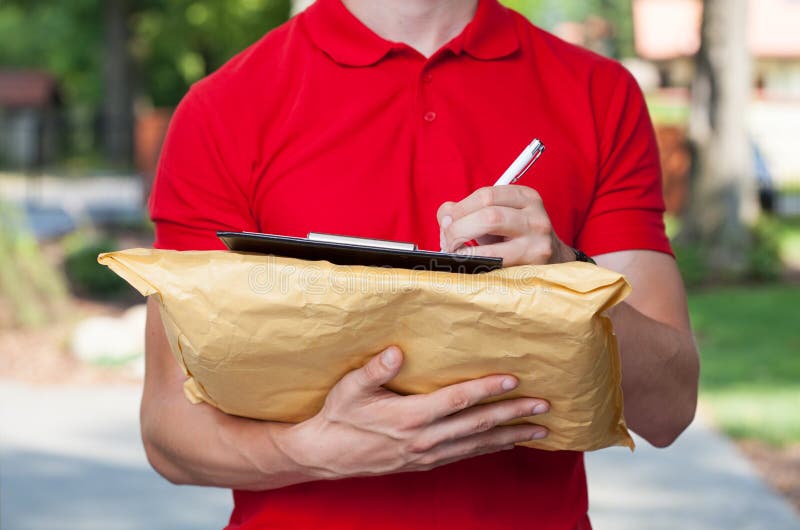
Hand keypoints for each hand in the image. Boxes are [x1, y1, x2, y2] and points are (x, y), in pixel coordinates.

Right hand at [274, 347, 548, 478]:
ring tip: (539, 430)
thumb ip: (375, 370)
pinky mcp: (426, 463)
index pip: (457, 400)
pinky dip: (490, 449)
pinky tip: (507, 443)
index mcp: (409, 417)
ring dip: (510, 436)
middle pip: (478, 424)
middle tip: (543, 406)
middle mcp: (424, 439)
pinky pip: (466, 455)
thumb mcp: (350, 389)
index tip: (512, 380)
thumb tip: (397, 352)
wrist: (327, 455)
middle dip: (513, 414)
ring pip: (478, 444)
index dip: (486, 389)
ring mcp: (427, 454)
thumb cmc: (339, 417)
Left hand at [437, 186, 572, 265]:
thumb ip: (468, 211)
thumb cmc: (515, 239)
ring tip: (454, 252)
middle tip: (447, 241)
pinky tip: (467, 263)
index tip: (446, 222)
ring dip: (462, 243)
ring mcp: (537, 237)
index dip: (460, 209)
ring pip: (491, 227)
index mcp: (525, 197)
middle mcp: (534, 214)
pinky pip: (495, 258)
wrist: (553, 263)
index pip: (486, 195)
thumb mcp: (497, 218)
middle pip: (487, 213)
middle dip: (458, 227)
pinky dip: (473, 259)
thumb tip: (444, 218)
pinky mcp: (534, 260)